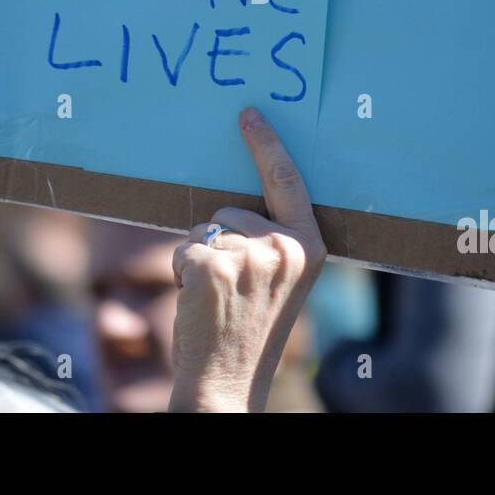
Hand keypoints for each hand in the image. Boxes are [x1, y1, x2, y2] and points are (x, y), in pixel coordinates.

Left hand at [168, 106, 326, 411]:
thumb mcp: (280, 281)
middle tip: (232, 290)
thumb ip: (270, 241)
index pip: (287, 182)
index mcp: (310, 246)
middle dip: (220, 241)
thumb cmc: (252, 330)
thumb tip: (234, 204)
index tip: (249, 113)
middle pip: (230, 210)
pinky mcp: (213, 265)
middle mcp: (285, 247)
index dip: (266, 144)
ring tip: (218, 298)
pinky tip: (200, 302)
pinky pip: (186, 248)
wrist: (229, 380)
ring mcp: (249, 256)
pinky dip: (184, 272)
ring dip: (201, 259)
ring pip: (204, 229)